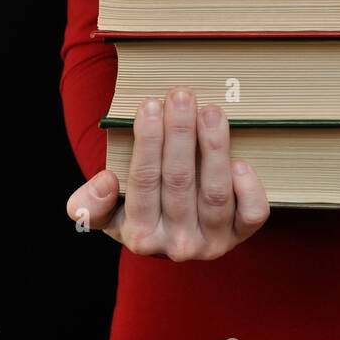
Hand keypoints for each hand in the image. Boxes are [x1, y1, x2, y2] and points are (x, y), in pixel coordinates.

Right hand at [66, 87, 269, 260]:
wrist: (172, 237)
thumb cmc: (138, 210)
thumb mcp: (105, 211)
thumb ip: (88, 204)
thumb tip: (106, 181)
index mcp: (140, 236)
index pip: (143, 182)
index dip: (147, 141)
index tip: (149, 104)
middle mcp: (177, 245)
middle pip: (179, 181)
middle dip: (180, 132)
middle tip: (181, 95)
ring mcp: (212, 242)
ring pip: (215, 193)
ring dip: (213, 147)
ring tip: (211, 110)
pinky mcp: (241, 235)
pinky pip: (251, 214)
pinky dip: (248, 187)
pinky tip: (240, 159)